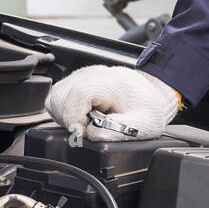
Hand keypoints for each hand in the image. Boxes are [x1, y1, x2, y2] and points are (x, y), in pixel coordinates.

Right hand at [44, 64, 180, 143]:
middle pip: (60, 95)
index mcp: (111, 82)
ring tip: (84, 124)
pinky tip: (81, 118)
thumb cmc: (149, 109)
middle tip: (85, 129)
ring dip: (64, 115)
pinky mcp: (78, 81)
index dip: (75, 116)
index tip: (83, 131)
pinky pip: (59, 96)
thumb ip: (115, 132)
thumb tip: (89, 134)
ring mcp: (83, 75)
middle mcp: (94, 74)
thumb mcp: (142, 125)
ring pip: (55, 96)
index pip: (78, 93)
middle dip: (68, 119)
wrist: (153, 95)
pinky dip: (65, 111)